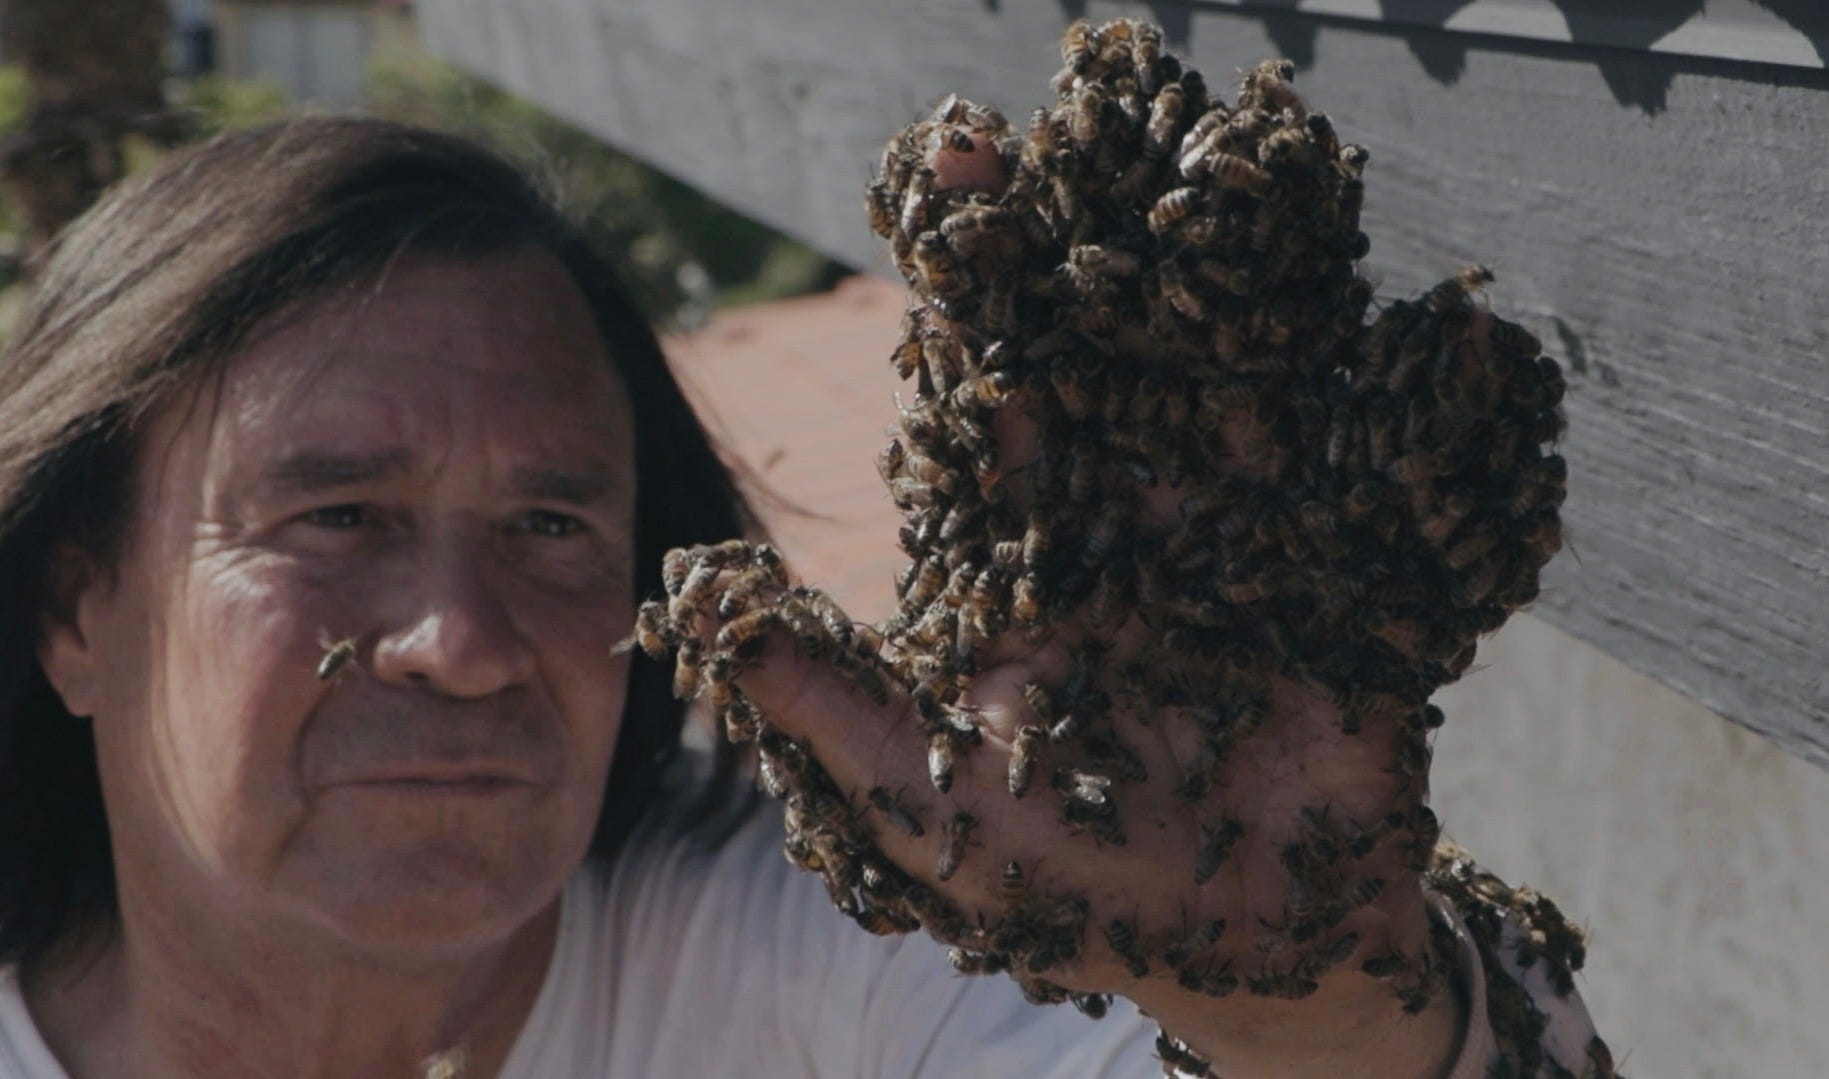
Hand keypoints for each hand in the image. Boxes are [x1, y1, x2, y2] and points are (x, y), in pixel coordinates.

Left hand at [658, 36, 1562, 1077]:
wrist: (1246, 948)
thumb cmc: (1071, 887)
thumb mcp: (932, 807)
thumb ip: (831, 707)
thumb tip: (693, 612)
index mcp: (1025, 552)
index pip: (987, 391)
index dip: (966, 288)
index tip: (947, 176)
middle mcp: (1130, 516)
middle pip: (1113, 350)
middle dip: (1101, 233)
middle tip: (1089, 103)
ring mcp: (1243, 535)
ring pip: (1240, 378)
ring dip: (1251, 273)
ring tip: (1256, 154)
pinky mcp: (1345, 575)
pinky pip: (1377, 484)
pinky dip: (1415, 410)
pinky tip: (1441, 325)